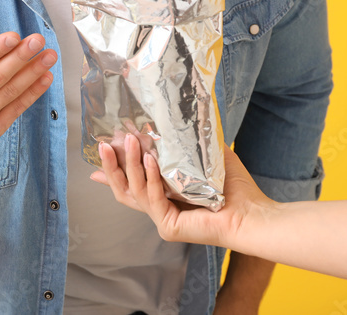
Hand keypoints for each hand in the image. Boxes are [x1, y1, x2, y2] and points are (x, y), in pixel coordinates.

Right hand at [89, 133, 277, 248]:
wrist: (253, 214)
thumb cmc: (236, 190)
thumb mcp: (206, 158)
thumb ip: (189, 144)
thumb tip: (178, 119)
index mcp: (165, 198)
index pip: (132, 186)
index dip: (112, 175)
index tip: (93, 165)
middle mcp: (160, 210)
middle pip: (123, 190)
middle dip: (111, 167)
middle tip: (103, 145)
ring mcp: (162, 221)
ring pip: (133, 192)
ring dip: (129, 165)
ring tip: (129, 141)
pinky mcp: (169, 228)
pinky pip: (153, 199)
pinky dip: (150, 179)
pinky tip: (150, 160)